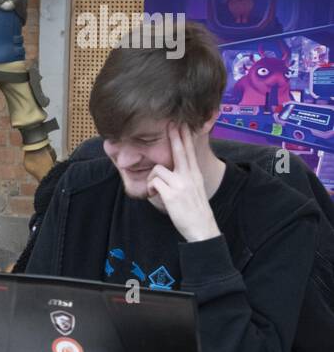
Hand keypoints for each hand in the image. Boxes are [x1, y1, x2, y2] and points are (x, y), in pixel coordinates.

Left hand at [146, 123, 220, 242]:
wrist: (202, 229)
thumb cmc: (194, 210)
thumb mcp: (194, 189)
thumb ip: (185, 177)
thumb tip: (172, 169)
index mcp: (194, 174)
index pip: (189, 151)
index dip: (185, 136)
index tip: (181, 123)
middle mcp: (189, 176)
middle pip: (180, 151)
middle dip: (174, 135)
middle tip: (170, 122)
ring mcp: (181, 184)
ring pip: (157, 169)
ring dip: (152, 179)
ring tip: (155, 190)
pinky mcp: (172, 194)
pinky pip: (154, 182)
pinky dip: (151, 188)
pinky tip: (154, 195)